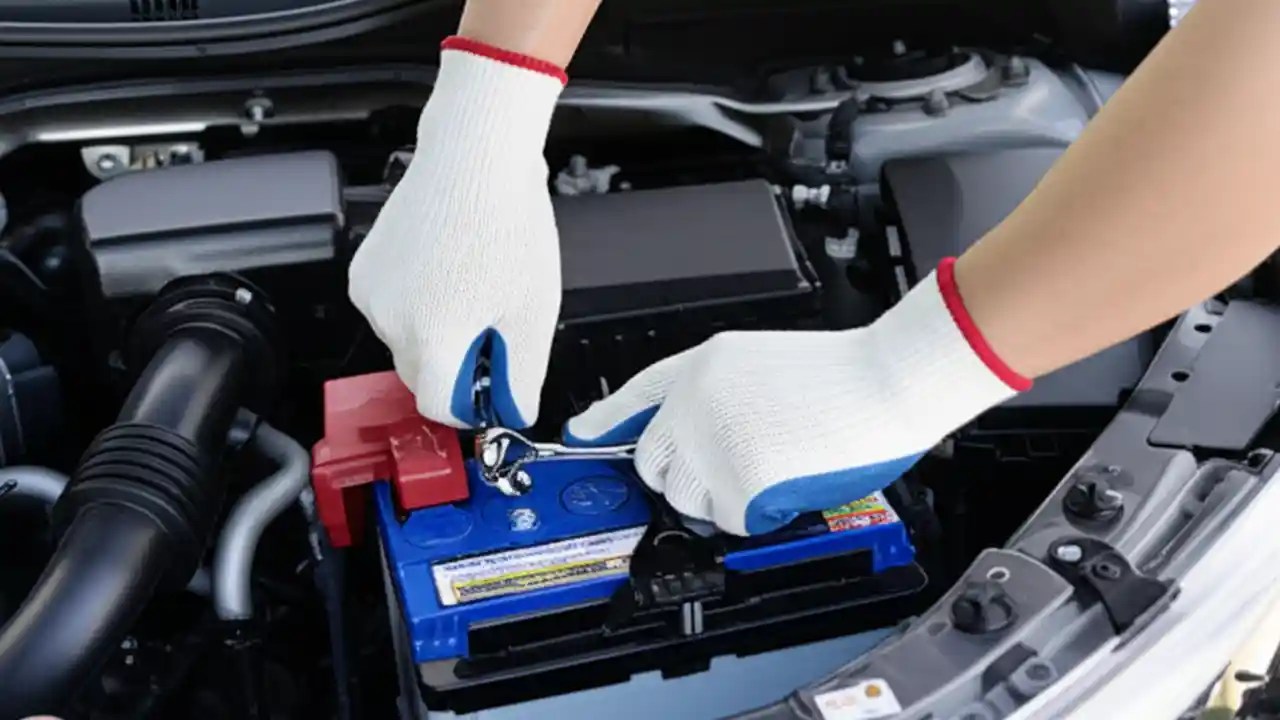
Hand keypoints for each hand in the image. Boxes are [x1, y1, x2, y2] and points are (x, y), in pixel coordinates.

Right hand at [349, 38, 565, 427]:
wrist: (474, 156)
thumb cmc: (506, 221)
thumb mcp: (533, 311)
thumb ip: (522, 375)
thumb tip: (515, 411)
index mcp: (433, 338)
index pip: (440, 406)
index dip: (472, 405)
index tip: (493, 389)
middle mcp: (390, 320)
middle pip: (421, 375)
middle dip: (456, 364)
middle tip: (494, 327)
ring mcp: (371, 292)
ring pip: (405, 340)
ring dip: (436, 331)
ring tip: (474, 286)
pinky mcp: (364, 268)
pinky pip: (391, 307)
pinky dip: (417, 302)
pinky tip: (449, 269)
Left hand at [564, 262, 1029, 534]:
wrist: (890, 378)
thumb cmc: (846, 374)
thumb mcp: (763, 365)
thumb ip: (719, 396)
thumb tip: (695, 440)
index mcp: (702, 364)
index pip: (635, 394)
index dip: (605, 419)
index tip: (578, 435)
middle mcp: (695, 399)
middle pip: (654, 463)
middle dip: (685, 479)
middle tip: (728, 473)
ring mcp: (712, 440)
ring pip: (687, 499)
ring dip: (723, 499)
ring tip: (772, 468)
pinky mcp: (738, 479)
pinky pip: (729, 521)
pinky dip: (757, 515)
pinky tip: (787, 481)